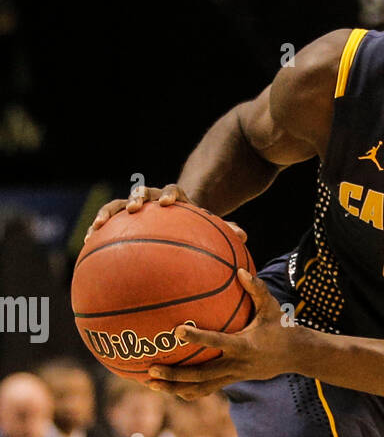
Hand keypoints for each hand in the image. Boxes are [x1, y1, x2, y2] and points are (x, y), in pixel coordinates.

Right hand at [85, 183, 245, 241]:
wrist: (177, 217)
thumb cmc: (196, 226)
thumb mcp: (210, 228)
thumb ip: (224, 230)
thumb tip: (243, 236)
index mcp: (176, 199)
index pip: (174, 191)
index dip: (171, 195)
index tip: (170, 204)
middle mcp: (153, 200)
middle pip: (142, 192)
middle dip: (137, 199)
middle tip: (134, 208)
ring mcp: (136, 210)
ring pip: (118, 206)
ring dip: (107, 214)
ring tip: (97, 227)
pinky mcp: (121, 221)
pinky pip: (107, 226)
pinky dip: (97, 232)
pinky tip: (86, 245)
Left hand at [146, 271, 291, 400]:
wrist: (297, 356)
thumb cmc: (282, 327)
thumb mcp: (272, 308)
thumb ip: (257, 289)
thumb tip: (240, 270)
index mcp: (243, 346)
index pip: (217, 342)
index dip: (197, 338)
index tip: (176, 331)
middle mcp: (236, 365)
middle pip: (201, 375)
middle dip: (175, 374)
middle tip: (151, 368)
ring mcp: (233, 376)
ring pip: (201, 387)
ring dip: (175, 388)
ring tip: (150, 384)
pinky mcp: (232, 381)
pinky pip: (207, 389)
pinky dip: (188, 390)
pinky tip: (169, 388)